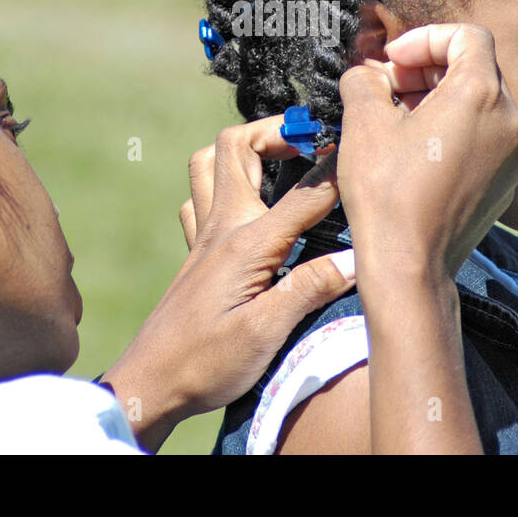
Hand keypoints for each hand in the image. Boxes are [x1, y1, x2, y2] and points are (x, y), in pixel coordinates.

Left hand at [100, 116, 354, 451]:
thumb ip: (310, 289)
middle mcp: (221, 228)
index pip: (303, 192)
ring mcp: (204, 238)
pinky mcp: (196, 254)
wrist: (149, 386)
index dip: (338, 169)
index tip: (367, 156)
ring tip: (282, 159)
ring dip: (245, 148)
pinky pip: (200, 197)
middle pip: (238, 146)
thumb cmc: (205, 364)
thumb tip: (357, 259)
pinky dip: (222, 182)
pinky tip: (247, 204)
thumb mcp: (265, 333)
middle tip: (314, 140)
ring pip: (211, 162)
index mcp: (245, 243)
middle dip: (278, 130)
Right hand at [338, 23, 517, 285]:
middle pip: (474, 70)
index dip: (425, 39)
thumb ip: (364, 79)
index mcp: (481, 94)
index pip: (466, 37)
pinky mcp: (507, 184)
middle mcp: (510, 120)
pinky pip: (485, 140)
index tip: (393, 60)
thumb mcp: (363, 122)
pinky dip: (455, 133)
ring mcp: (515, 155)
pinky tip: (418, 153)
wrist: (411, 266)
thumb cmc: (388, 193)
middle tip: (388, 88)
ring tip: (398, 121)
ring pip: (480, 106)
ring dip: (440, 101)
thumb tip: (369, 73)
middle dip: (428, 70)